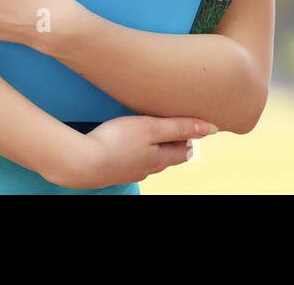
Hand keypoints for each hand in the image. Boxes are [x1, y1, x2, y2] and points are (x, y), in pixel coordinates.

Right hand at [49, 116, 217, 188]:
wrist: (81, 163)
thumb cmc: (117, 142)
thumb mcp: (152, 128)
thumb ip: (180, 127)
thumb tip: (211, 129)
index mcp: (160, 159)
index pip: (184, 150)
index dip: (190, 136)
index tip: (192, 123)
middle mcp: (147, 169)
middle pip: (167, 155)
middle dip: (173, 141)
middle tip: (174, 123)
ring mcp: (129, 171)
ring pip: (149, 158)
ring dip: (153, 145)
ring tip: (151, 130)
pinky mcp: (112, 169)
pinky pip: (131, 159)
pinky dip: (135, 149)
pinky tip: (127, 142)